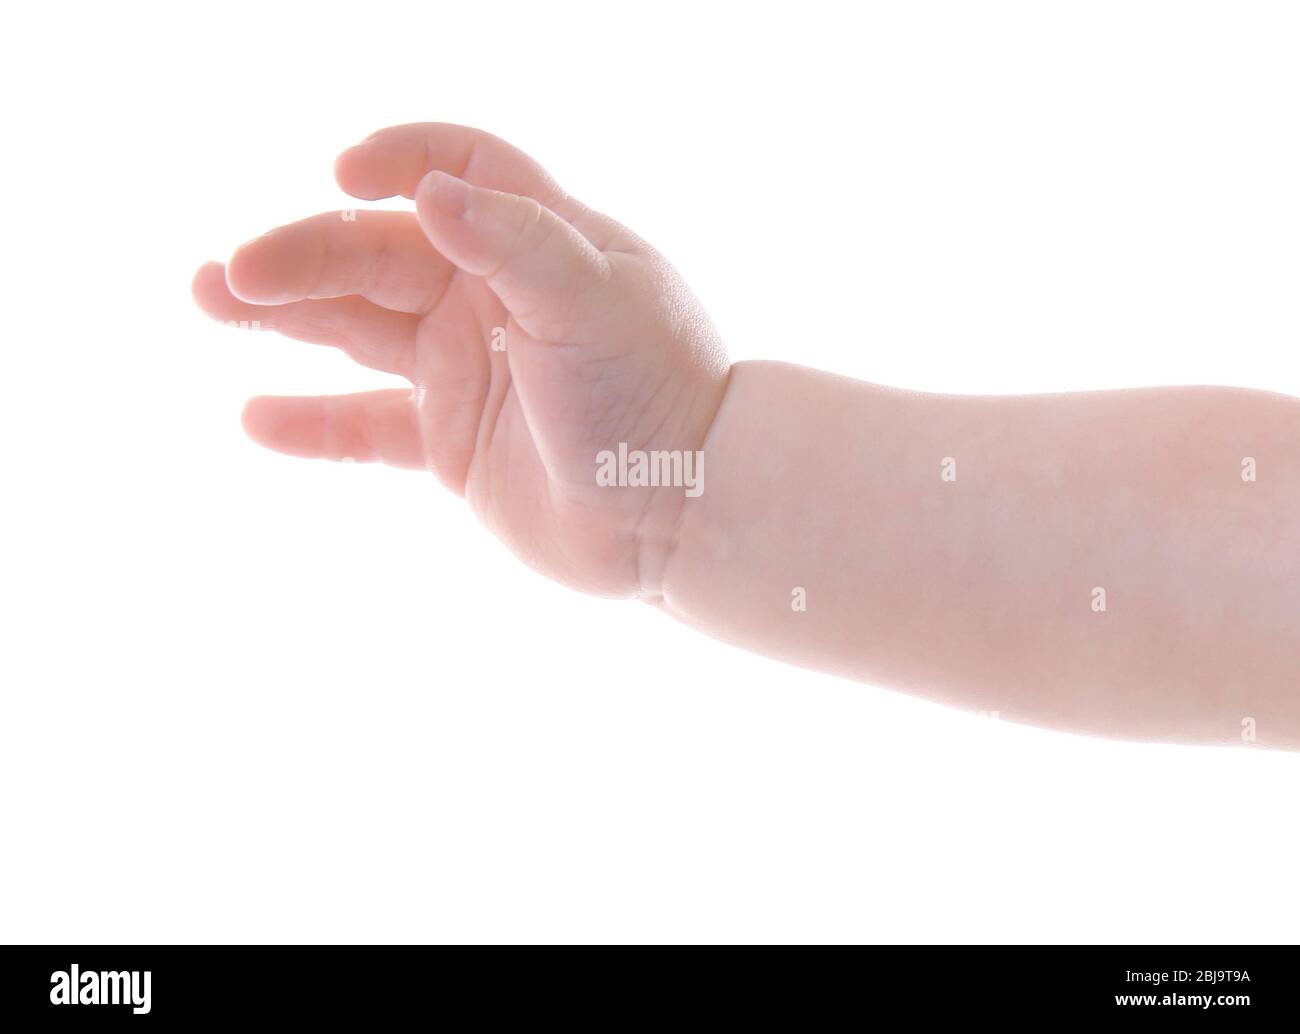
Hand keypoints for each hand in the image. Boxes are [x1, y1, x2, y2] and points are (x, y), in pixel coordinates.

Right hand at [193, 123, 728, 597]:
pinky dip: (313, 424)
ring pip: (357, 329)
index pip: (458, 169)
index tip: (345, 173)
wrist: (680, 516)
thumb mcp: (593, 304)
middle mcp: (490, 298)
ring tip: (211, 298)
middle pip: (379, 253)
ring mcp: (465, 370)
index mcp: (533, 244)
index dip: (401, 158)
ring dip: (285, 316)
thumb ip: (516, 243)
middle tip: (230, 277)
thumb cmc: (654, 396)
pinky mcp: (451, 444)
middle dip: (303, 257)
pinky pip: (368, 427)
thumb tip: (429, 191)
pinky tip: (255, 418)